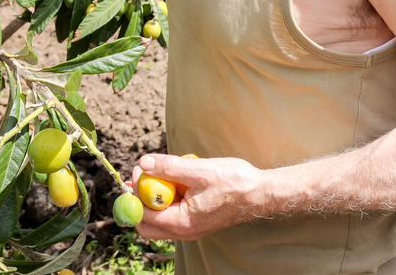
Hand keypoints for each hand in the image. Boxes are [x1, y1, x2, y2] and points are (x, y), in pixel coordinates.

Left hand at [130, 154, 264, 241]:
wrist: (260, 192)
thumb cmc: (234, 182)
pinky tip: (178, 178)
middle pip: (147, 223)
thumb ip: (169, 167)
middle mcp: (184, 231)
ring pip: (158, 219)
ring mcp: (190, 228)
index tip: (138, 170)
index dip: (136, 192)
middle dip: (140, 198)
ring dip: (154, 197)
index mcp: (182, 222)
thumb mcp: (198, 170)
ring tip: (161, 171)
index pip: (143, 215)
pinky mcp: (195, 221)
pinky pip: (172, 213)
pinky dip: (168, 198)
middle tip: (143, 173)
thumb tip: (144, 163)